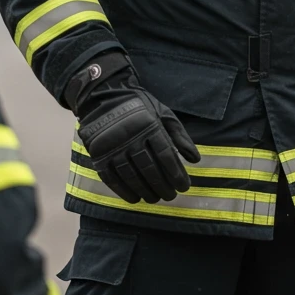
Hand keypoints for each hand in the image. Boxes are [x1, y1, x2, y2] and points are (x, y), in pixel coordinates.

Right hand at [69, 55, 200, 202]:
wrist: (105, 95)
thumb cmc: (141, 106)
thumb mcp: (164, 114)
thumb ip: (180, 136)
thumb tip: (195, 160)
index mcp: (150, 126)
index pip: (166, 156)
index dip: (176, 174)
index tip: (184, 186)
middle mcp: (131, 137)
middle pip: (150, 169)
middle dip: (163, 186)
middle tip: (171, 196)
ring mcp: (113, 147)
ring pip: (132, 176)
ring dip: (145, 191)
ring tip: (155, 199)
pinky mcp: (98, 155)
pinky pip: (112, 179)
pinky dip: (124, 191)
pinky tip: (135, 198)